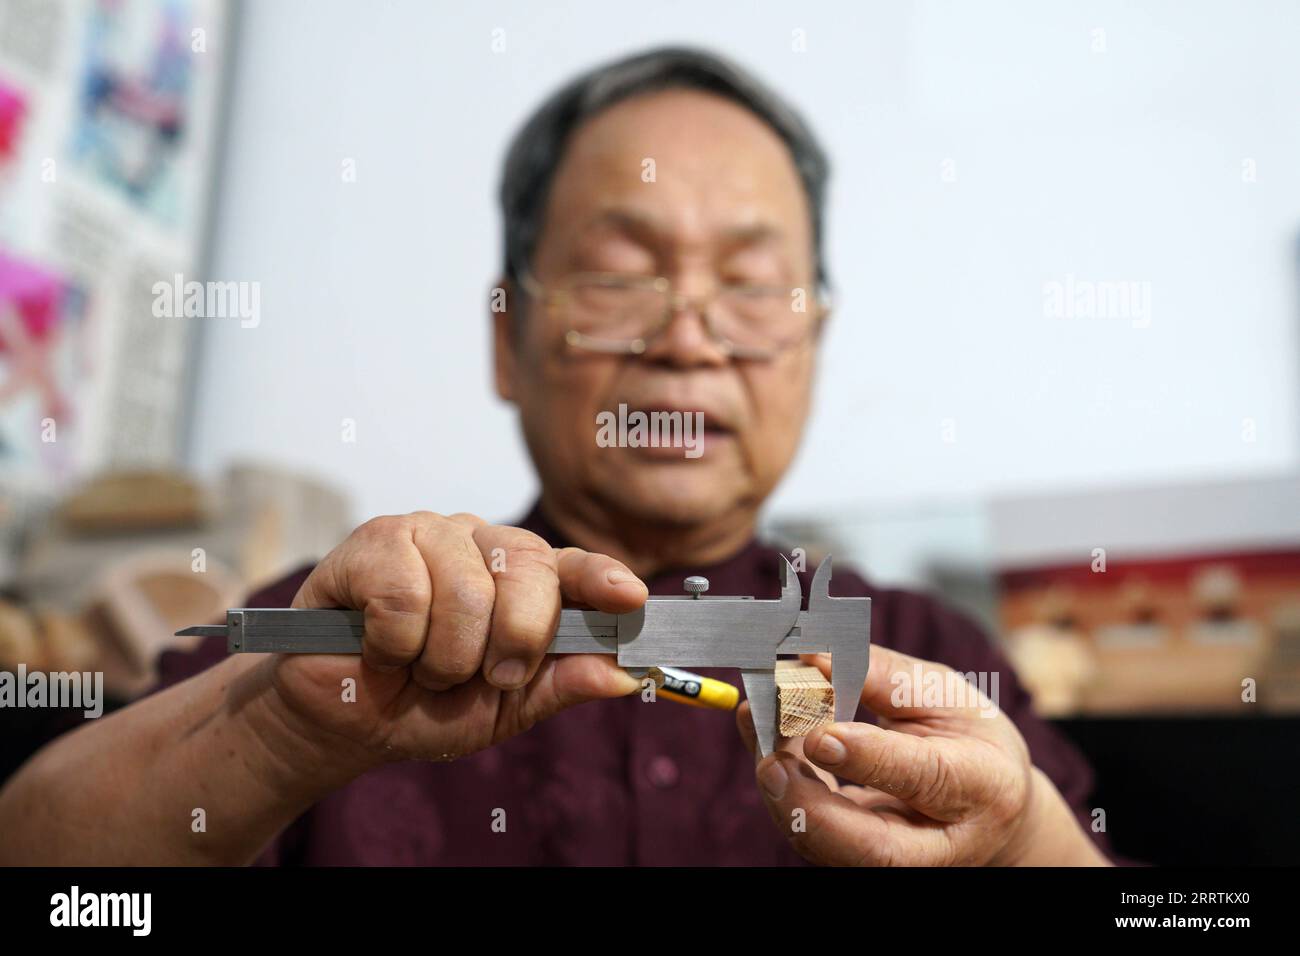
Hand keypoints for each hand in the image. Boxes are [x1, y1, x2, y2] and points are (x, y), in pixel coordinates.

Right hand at [262, 511, 647, 772]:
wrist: (341, 720)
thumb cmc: (424, 705)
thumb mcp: (504, 708)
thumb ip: (560, 684)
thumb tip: (624, 673)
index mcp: (522, 578)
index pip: (573, 566)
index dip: (602, 578)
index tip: (631, 597)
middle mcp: (483, 544)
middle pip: (528, 571)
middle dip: (514, 641)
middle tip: (486, 676)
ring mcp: (429, 534)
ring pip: (467, 590)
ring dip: (444, 657)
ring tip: (420, 667)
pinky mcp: (374, 541)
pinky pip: (404, 595)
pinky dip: (394, 644)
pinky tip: (381, 648)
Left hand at [737, 645, 1109, 865]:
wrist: (989, 808)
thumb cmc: (968, 741)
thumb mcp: (945, 695)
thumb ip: (881, 677)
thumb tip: (812, 656)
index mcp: (977, 784)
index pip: (922, 778)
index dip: (868, 756)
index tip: (821, 732)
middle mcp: (939, 840)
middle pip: (872, 848)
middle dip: (811, 806)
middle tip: (770, 758)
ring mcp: (897, 860)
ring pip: (830, 848)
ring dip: (783, 792)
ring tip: (760, 727)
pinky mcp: (857, 859)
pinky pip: (812, 834)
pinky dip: (782, 789)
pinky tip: (766, 740)